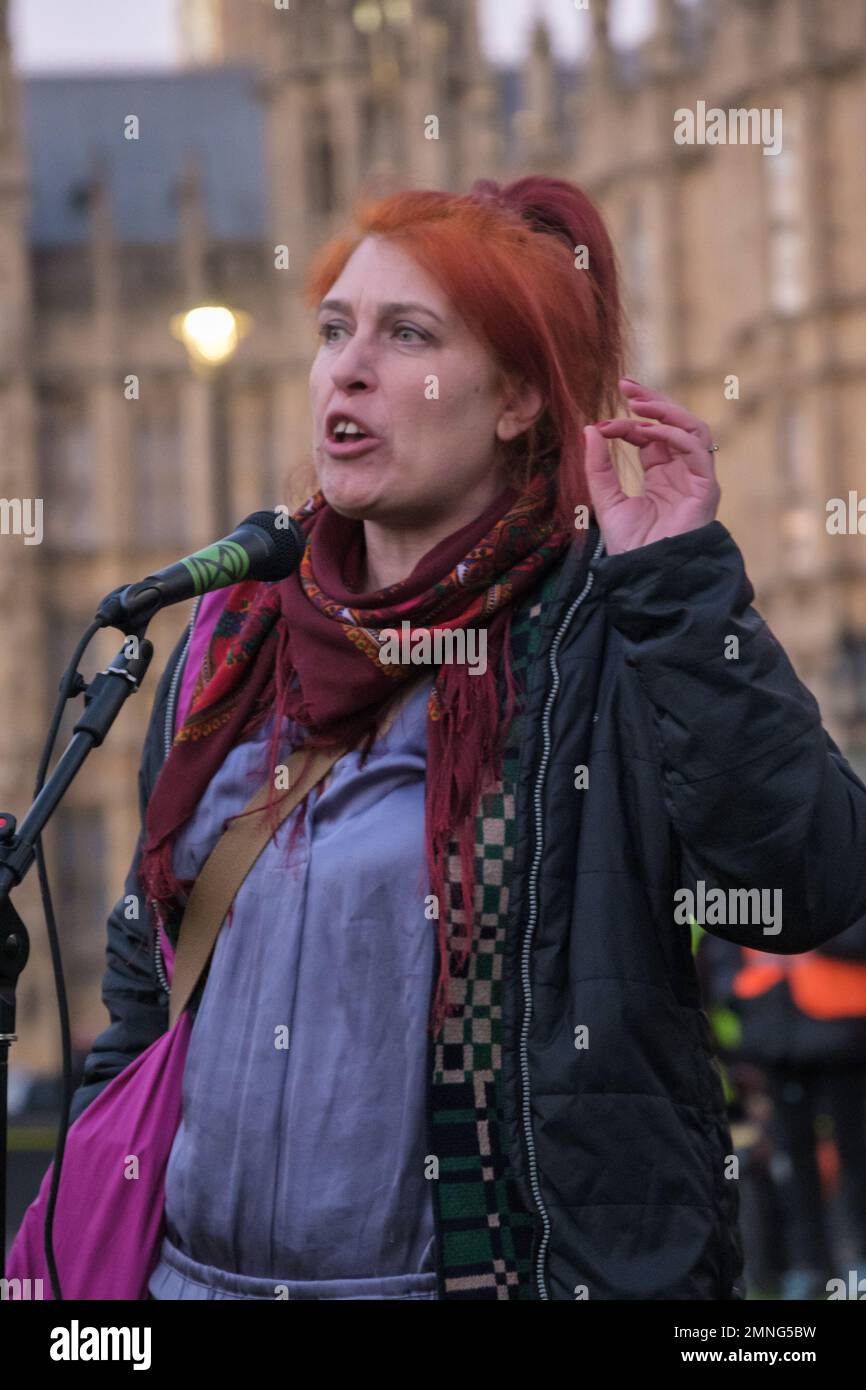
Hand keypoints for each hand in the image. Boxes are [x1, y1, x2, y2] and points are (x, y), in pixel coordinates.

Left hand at [583, 377, 720, 554]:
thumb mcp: (606, 499)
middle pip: (675, 424)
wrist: (647, 574)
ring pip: (692, 428)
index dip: (628, 423)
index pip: (650, 436)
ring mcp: (696, 478)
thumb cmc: (630, 546)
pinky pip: (696, 449)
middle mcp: (681, 473)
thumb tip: (589, 429)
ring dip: (665, 410)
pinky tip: (647, 430)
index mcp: (662, 476)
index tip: (602, 423)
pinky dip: (672, 434)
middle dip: (652, 401)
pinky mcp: (705, 486)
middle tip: (626, 385)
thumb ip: (599, 467)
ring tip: (637, 402)